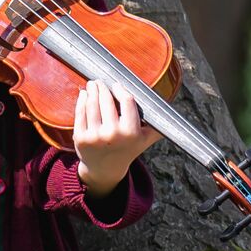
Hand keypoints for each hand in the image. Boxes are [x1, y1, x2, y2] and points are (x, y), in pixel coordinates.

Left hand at [72, 80, 158, 196]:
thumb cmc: (129, 148)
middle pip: (106, 100)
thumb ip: (158, 125)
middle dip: (102, 87)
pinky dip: (81, 100)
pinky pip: (80, 113)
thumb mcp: (146, 139)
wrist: (106, 169)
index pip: (127, 101)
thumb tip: (171, 108)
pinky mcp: (80, 138)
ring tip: (92, 84)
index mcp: (132, 132)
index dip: (121, 90)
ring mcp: (95, 137)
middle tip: (100, 81)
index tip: (117, 84)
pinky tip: (84, 94)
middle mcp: (113, 134)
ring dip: (91, 90)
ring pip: (92, 105)